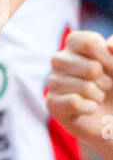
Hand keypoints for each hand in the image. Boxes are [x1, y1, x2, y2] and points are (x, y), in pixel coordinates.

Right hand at [46, 30, 112, 159]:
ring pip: (85, 87)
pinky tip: (89, 108)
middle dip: (107, 81)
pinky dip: (90, 108)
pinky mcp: (52, 103)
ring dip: (99, 96)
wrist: (109, 117)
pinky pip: (74, 103)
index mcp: (75, 44)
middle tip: (105, 86)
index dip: (108, 59)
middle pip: (91, 68)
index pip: (89, 43)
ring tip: (97, 97)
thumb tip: (109, 45)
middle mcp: (60, 59)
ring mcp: (53, 81)